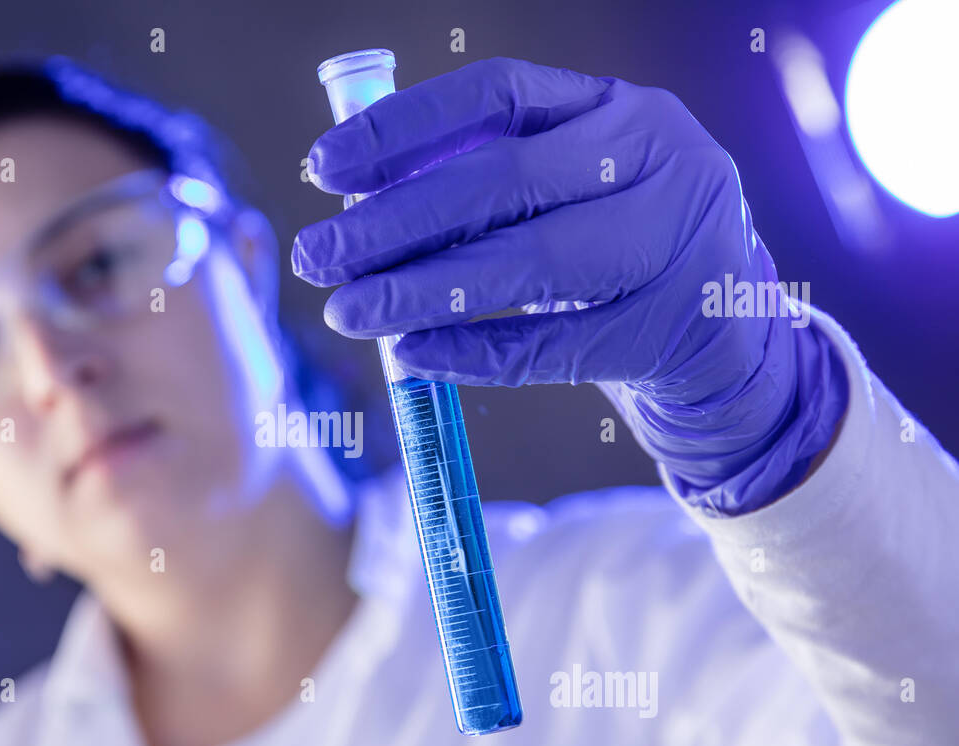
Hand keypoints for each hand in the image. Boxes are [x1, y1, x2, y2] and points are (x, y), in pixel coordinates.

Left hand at [292, 57, 846, 515]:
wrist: (727, 332)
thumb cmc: (619, 242)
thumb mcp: (571, 185)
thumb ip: (487, 175)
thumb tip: (356, 199)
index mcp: (618, 109)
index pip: (495, 96)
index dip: (402, 129)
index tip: (322, 170)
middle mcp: (657, 161)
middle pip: (502, 183)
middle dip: (392, 223)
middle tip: (315, 259)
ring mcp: (672, 247)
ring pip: (526, 265)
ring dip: (420, 292)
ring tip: (346, 311)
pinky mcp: (664, 331)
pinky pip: (547, 345)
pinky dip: (470, 352)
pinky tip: (410, 353)